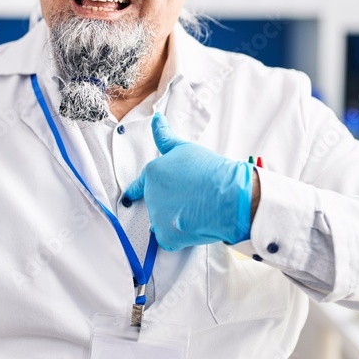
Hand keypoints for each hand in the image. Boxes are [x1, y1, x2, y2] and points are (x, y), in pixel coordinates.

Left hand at [124, 113, 253, 250]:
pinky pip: (169, 240)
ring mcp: (157, 217)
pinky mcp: (166, 236)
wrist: (228, 195)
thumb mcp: (185, 148)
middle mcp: (150, 195)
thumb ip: (164, 137)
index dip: (138, 190)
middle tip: (191, 199)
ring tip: (195, 212)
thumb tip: (155, 118)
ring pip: (162, 223)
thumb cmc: (210, 169)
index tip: (131, 196)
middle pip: (155, 204)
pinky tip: (193, 227)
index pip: (140, 185)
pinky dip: (180, 237)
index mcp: (152, 173)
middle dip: (170, 204)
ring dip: (174, 221)